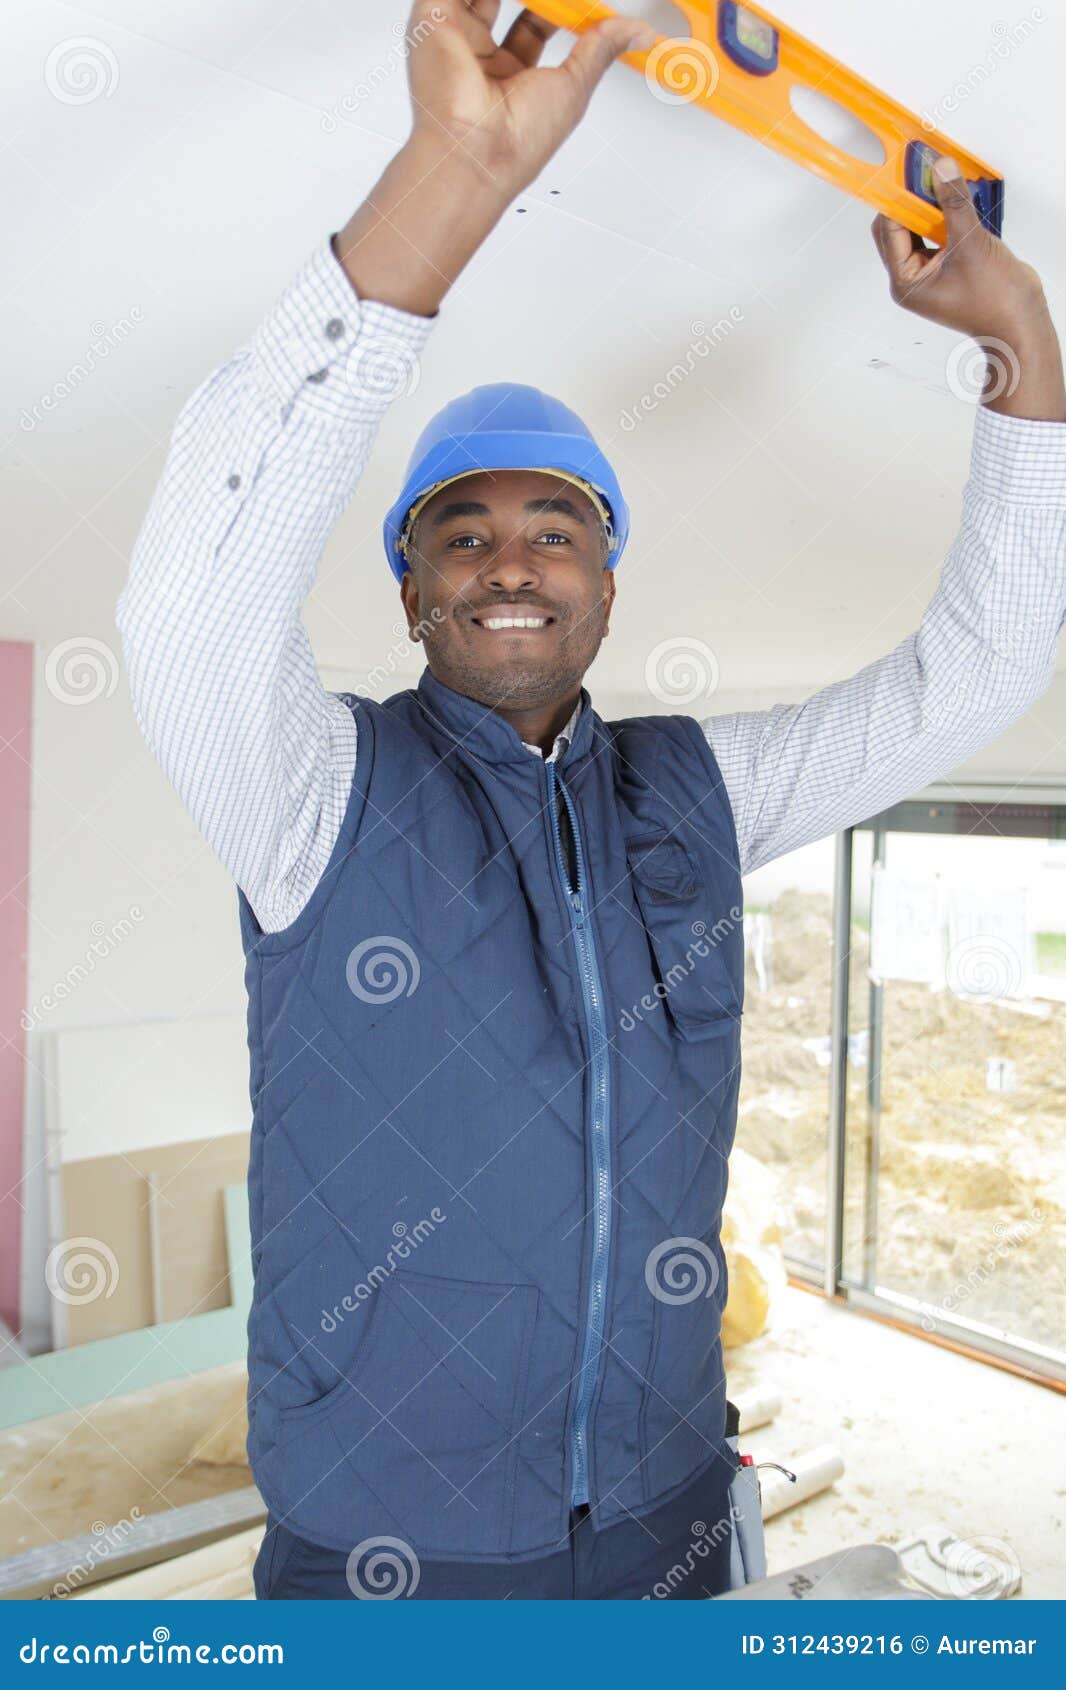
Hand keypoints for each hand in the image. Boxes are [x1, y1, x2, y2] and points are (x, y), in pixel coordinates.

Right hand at [407, 0, 653, 197]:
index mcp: (509, 75)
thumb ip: (601, 48)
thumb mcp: (575, 86)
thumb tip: (637, 32)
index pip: (534, 22)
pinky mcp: (432, 18)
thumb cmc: (517, 140)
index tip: (581, 2)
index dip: (558, 5)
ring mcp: (455, 35)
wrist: (479, 152)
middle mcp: (480, 55)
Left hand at [872, 155, 1064, 419]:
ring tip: (946, 185)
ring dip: (931, 206)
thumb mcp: (971, 244)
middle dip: (914, 200)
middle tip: (929, 173)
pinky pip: (938, 233)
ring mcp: (930, 273)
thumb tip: (942, 171)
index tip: (911, 171)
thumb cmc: (995, 301)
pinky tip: (959, 201)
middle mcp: (912, 278)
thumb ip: (954, 204)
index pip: (890, 230)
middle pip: (899, 228)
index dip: (899, 198)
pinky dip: (946, 215)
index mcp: (906, 281)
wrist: (1020, 320)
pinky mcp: (948, 265)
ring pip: (919, 228)